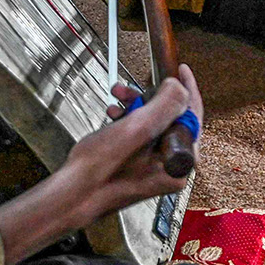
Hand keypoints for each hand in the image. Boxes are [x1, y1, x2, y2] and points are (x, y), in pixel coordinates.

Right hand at [0, 65, 201, 264]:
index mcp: (180, 163)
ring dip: (135, 106)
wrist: (70, 195)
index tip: (181, 69)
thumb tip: (178, 86)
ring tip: (116, 97)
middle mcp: (170, 167)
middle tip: (133, 87)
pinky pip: (138, 134)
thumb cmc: (101, 171)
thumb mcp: (138, 129)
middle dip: (151, 97)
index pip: (193, 118)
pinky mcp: (135, 165)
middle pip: (171, 119)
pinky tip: (112, 112)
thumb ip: (166, 104)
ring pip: (152, 123)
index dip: (188, 89)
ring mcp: (152, 167)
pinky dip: (126, 120)